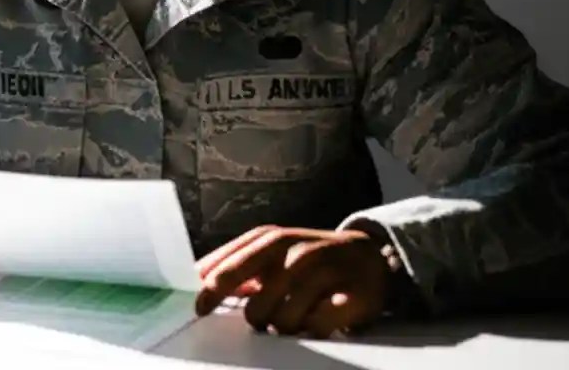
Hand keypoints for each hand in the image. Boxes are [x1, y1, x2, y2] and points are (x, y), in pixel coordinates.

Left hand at [195, 226, 391, 338]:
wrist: (369, 256)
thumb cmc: (310, 257)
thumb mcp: (272, 251)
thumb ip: (237, 263)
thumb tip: (200, 278)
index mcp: (271, 240)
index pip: (231, 267)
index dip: (212, 291)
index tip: (199, 309)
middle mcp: (296, 252)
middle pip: (257, 304)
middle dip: (256, 318)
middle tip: (263, 317)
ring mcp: (325, 272)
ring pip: (284, 321)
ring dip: (285, 326)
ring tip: (296, 314)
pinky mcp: (352, 296)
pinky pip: (317, 327)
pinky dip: (313, 329)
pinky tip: (318, 317)